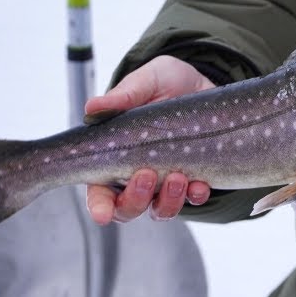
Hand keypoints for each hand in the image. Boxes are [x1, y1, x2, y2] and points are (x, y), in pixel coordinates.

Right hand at [83, 56, 214, 224]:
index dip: (99, 206)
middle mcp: (136, 175)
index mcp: (115, 156)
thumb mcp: (146, 82)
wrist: (203, 82)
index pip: (98, 191)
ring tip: (178, 176)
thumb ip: (122, 95)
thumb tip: (92, 107)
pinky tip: (200, 183)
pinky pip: (194, 199)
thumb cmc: (165, 83)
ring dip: (167, 200)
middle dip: (135, 200)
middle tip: (146, 174)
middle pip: (127, 208)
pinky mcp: (194, 178)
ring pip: (160, 210)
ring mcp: (165, 181)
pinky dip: (196, 195)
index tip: (102, 214)